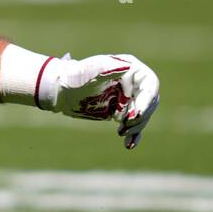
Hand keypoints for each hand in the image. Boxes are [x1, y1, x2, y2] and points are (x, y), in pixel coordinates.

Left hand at [41, 53, 159, 149]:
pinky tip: (129, 145)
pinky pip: (134, 124)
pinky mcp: (122, 111)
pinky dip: (133, 134)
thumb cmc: (74, 77)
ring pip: (143, 114)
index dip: (147, 100)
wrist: (62, 91)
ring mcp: (129, 97)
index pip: (150, 84)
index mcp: (130, 67)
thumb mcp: (89, 72)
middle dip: (140, 115)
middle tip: (125, 125)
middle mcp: (133, 82)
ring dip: (135, 126)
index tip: (137, 115)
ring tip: (121, 132)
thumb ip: (107, 69)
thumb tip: (127, 66)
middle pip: (149, 101)